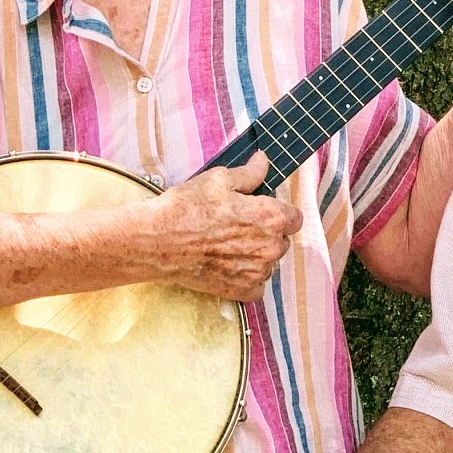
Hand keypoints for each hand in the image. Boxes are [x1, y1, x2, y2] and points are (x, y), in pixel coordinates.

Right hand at [150, 150, 302, 300]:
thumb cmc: (188, 207)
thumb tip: (264, 161)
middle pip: (281, 241)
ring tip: (227, 245)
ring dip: (256, 255)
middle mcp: (270, 248)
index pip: (294, 218)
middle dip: (266, 233)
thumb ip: (250, 173)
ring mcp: (257, 273)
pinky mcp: (241, 291)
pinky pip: (257, 287)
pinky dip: (246, 278)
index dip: (278, 211)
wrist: (157, 241)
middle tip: (237, 226)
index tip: (261, 210)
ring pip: (268, 263)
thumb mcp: (220, 179)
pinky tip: (228, 265)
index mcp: (271, 218)